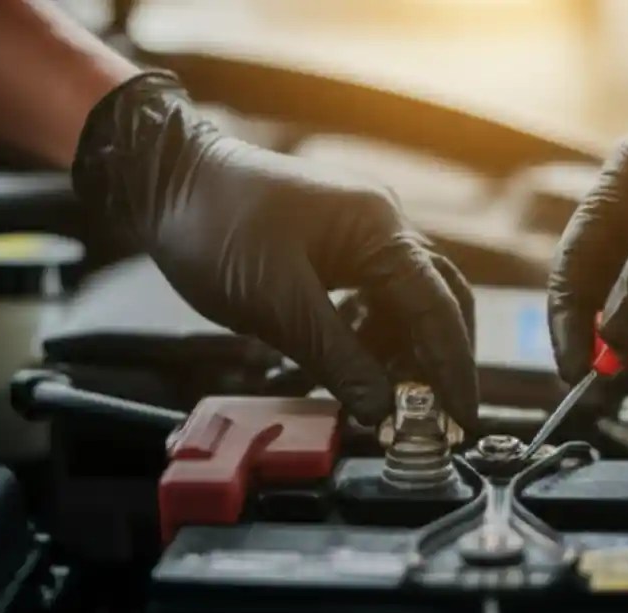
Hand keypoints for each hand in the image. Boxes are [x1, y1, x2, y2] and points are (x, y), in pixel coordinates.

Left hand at [72, 73, 476, 427]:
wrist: (163, 180)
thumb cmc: (214, 224)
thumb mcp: (275, 301)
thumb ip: (336, 356)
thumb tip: (381, 408)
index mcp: (378, 227)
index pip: (437, 306)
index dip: (454, 367)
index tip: (463, 416)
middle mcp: (381, 226)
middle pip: (438, 301)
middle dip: (441, 361)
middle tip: (440, 417)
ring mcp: (359, 237)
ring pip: (405, 305)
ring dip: (404, 354)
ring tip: (393, 403)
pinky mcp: (334, 251)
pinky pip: (372, 301)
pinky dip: (373, 340)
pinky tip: (358, 369)